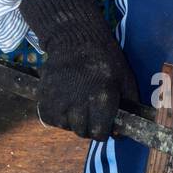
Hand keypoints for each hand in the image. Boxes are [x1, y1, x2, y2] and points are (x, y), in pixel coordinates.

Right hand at [19, 0, 138, 138]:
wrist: (76, 39)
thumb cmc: (105, 59)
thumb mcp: (125, 79)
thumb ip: (128, 106)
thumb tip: (121, 132)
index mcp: (101, 99)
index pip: (99, 133)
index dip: (103, 131)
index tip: (104, 124)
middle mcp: (78, 103)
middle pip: (82, 131)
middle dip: (88, 126)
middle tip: (91, 113)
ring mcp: (58, 100)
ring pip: (65, 126)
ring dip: (72, 121)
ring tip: (77, 106)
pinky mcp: (44, 96)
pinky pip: (50, 118)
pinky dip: (56, 116)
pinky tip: (64, 104)